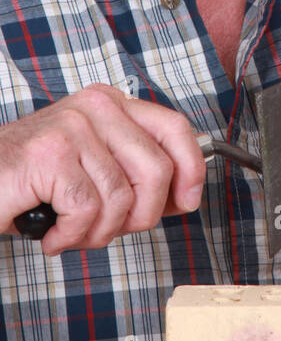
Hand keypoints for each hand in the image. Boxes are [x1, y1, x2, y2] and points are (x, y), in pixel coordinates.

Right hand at [0, 84, 205, 254]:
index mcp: (110, 104)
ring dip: (97, 232)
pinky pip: (88, 210)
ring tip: (69, 230)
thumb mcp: (91, 168)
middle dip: (139, 217)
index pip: (174, 128)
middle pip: (155, 171)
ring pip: (122, 198)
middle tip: (104, 229)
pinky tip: (51, 233)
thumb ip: (134, 172)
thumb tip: (184, 193)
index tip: (188, 201)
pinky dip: (70, 236)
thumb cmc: (29, 183)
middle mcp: (95, 107)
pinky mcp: (50, 154)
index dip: (191, 169)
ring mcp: (72, 127)